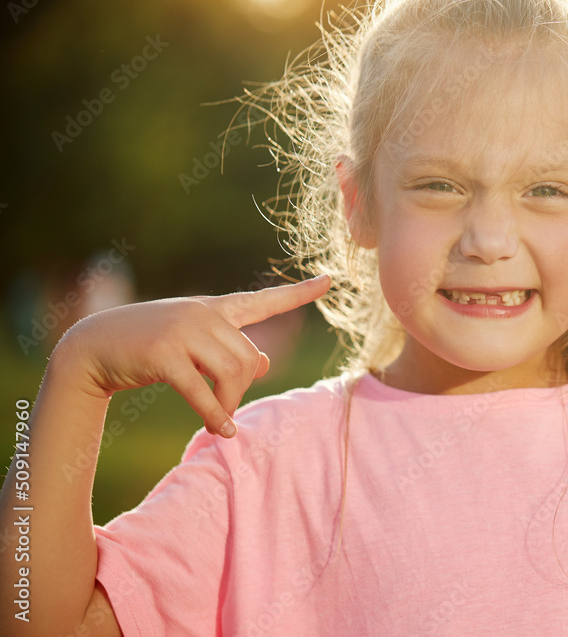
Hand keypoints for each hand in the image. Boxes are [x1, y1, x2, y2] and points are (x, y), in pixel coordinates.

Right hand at [57, 275, 330, 437]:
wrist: (92, 347)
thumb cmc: (148, 346)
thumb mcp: (193, 343)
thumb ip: (229, 350)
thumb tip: (266, 365)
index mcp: (214, 309)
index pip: (263, 300)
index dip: (298, 293)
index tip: (330, 280)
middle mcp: (204, 314)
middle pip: (250, 358)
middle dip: (243, 390)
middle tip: (226, 409)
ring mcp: (184, 332)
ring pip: (234, 373)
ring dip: (230, 405)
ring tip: (220, 421)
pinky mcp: (166, 356)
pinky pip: (203, 392)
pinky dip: (215, 416)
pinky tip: (220, 431)